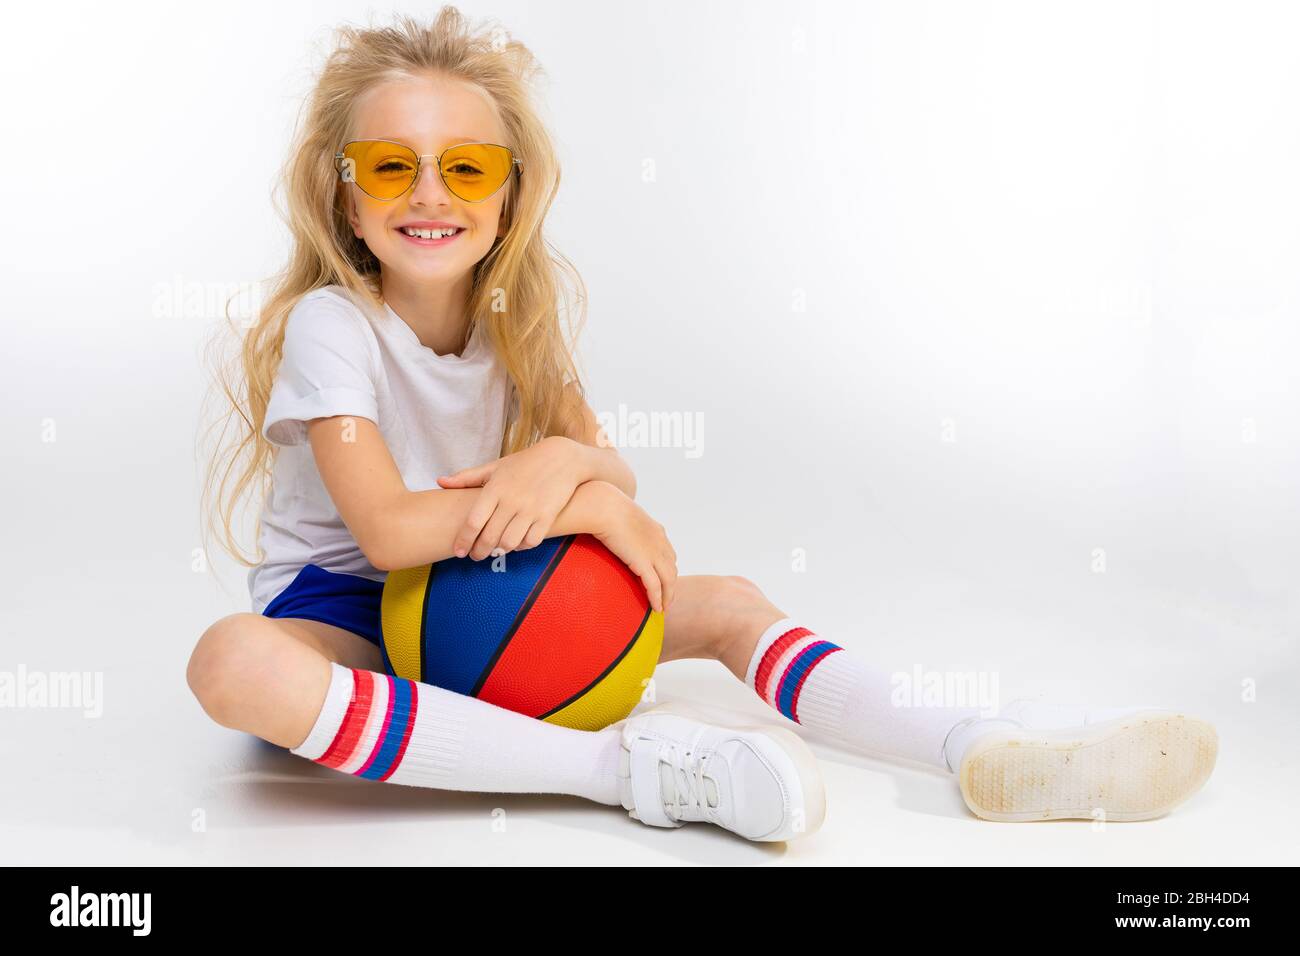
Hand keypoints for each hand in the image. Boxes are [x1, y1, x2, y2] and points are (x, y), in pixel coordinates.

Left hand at [436, 436, 584, 560]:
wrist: (563, 458)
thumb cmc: (525, 462)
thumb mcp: (495, 466)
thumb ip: (467, 477)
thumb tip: (440, 482)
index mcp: (495, 489)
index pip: (473, 522)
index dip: (463, 541)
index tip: (458, 552)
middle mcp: (511, 501)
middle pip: (489, 537)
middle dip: (479, 552)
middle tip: (475, 556)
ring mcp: (531, 510)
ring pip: (509, 543)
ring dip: (499, 550)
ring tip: (495, 550)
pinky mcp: (547, 517)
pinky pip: (530, 542)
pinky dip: (521, 547)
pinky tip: (516, 544)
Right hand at [591, 488, 677, 612]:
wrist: (605, 507)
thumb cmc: (605, 507)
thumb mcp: (622, 516)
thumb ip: (623, 526)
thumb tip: (609, 530)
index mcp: (656, 530)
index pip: (668, 553)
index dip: (668, 568)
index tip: (664, 578)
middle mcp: (660, 542)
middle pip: (672, 568)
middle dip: (671, 585)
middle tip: (667, 598)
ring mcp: (654, 553)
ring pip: (668, 580)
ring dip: (668, 596)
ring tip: (663, 607)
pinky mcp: (644, 563)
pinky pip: (655, 586)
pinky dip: (658, 598)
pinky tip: (656, 608)